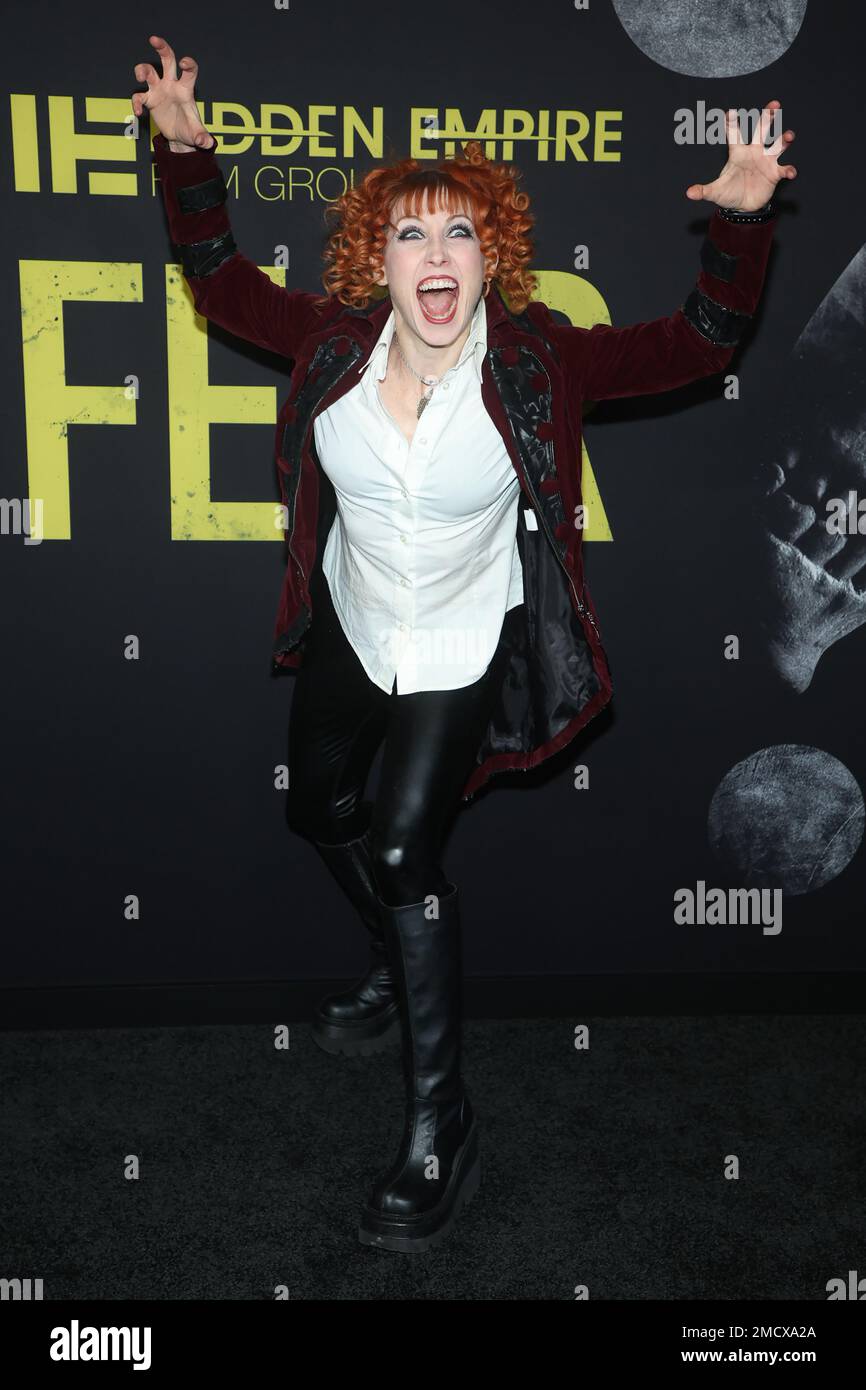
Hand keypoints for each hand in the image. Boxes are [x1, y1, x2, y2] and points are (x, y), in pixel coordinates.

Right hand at [131, 34, 211, 150]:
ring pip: (148, 71)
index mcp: (186, 89)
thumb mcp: (197, 135)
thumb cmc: (190, 131)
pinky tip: (138, 113)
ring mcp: (159, 91)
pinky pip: (138, 96)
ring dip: (142, 70)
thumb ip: (202, 138)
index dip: (188, 64)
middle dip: (161, 47)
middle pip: (167, 59)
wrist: (180, 138)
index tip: (184, 63)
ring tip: (140, 77)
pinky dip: (136, 103)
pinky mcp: (149, 100)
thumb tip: (206, 143)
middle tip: (154, 39)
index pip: (190, 71)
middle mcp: (172, 85)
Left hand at [686, 100, 796, 210]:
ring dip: (784, 139)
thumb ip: (703, 191)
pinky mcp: (775, 174)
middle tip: (774, 104)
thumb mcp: (715, 192)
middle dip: (768, 117)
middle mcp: (754, 152)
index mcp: (738, 153)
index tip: (729, 112)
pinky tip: (790, 172)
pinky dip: (789, 170)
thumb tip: (689, 193)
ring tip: (789, 136)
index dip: (732, 123)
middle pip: (761, 130)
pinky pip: (784, 168)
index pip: (734, 134)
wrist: (743, 206)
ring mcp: (766, 161)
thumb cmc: (729, 193)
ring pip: (777, 145)